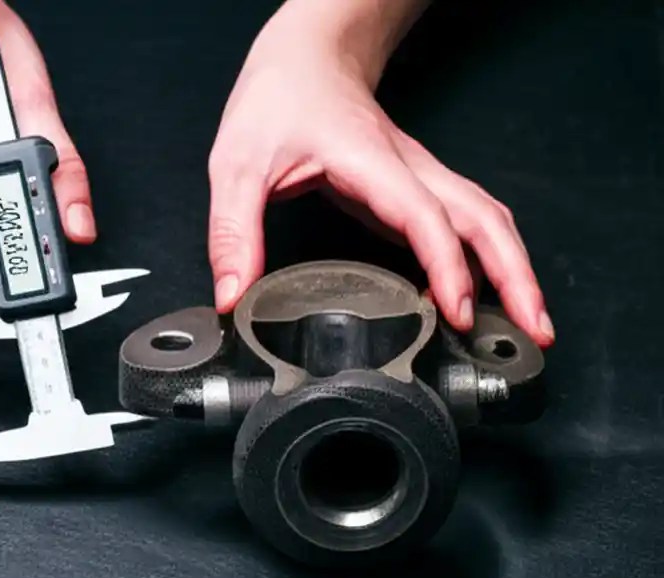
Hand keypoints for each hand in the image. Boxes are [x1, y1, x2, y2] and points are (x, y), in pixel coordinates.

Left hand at [206, 34, 554, 347]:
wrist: (305, 56)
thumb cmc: (277, 100)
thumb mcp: (235, 166)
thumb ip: (232, 233)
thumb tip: (233, 296)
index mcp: (371, 162)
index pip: (424, 216)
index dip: (447, 266)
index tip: (457, 312)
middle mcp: (409, 168)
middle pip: (484, 220)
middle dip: (517, 276)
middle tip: (535, 331)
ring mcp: (417, 177)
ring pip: (485, 220)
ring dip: (513, 268)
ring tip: (529, 323)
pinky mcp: (412, 188)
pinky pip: (461, 224)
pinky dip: (483, 259)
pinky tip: (476, 296)